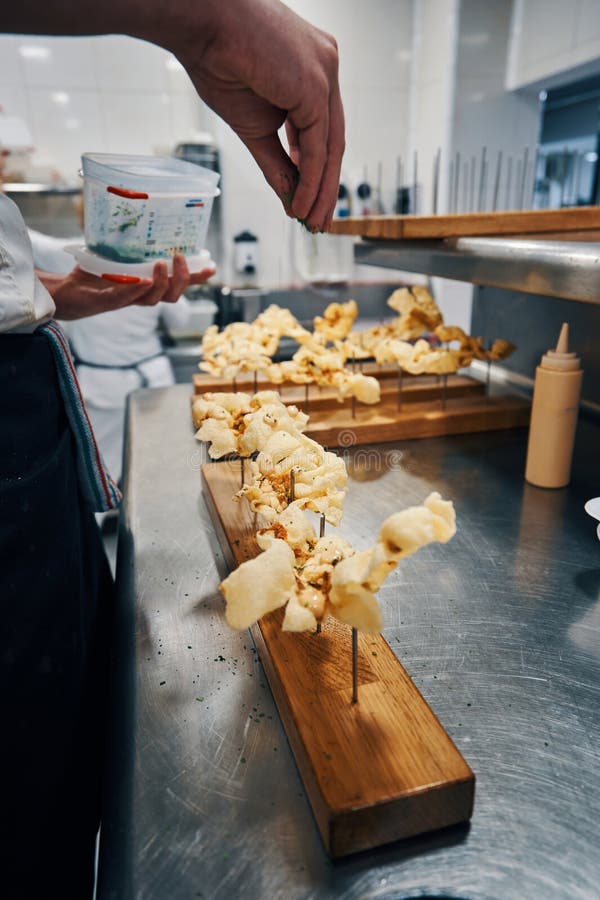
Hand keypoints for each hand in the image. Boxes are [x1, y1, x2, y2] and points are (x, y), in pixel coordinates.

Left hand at [40, 254, 214, 320]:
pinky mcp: (107, 301)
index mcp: (147, 285)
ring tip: (161, 263)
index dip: (195, 279)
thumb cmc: (92, 275)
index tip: (211, 268)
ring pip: (153, 299)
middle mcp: (140, 294)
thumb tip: (142, 212)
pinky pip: (125, 297)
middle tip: (180, 257)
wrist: (66, 292)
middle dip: (183, 279)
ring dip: (162, 282)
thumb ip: (131, 243)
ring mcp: (125, 299)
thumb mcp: (116, 255)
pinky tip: (144, 280)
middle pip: (172, 295)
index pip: (177, 284)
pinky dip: (137, 289)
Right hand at [169, 0, 344, 231]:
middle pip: (333, 141)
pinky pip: (318, 147)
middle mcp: (326, 69)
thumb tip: (288, 197)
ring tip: (311, 221)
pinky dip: (311, 180)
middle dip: (325, 186)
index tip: (307, 199)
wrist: (201, 23)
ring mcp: (325, 76)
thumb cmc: (217, 60)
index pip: (322, 130)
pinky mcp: (317, 88)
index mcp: (313, 71)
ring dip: (321, 191)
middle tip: (318, 220)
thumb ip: (275, 160)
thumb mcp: (253, 125)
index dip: (316, 170)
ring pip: (330, 148)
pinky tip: (301, 205)